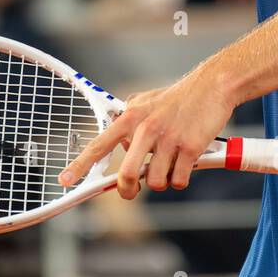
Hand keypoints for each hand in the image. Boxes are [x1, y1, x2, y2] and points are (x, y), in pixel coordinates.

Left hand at [58, 70, 236, 198]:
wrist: (212, 86)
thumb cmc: (178, 97)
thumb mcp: (145, 102)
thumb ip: (128, 120)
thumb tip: (119, 143)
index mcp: (130, 117)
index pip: (99, 144)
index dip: (79, 165)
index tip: (65, 180)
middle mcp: (145, 129)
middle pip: (129, 175)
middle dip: (129, 190)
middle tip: (134, 190)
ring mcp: (168, 139)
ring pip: (157, 182)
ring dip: (164, 180)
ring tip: (172, 162)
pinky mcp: (190, 148)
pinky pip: (180, 180)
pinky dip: (182, 178)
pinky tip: (187, 162)